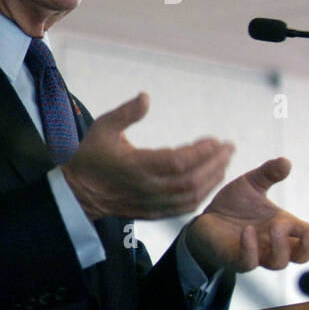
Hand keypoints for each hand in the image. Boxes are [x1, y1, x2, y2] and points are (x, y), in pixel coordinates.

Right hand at [61, 93, 233, 220]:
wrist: (79, 193)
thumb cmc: (91, 157)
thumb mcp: (102, 128)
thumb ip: (126, 113)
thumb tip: (146, 96)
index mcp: (136, 166)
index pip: (178, 162)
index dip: (201, 152)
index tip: (214, 140)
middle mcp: (147, 187)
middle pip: (191, 180)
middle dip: (215, 163)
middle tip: (229, 148)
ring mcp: (151, 203)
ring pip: (191, 196)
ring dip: (213, 179)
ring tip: (225, 162)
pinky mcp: (153, 213)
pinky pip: (185, 208)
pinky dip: (202, 195)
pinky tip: (210, 182)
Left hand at [184, 157, 308, 275]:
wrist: (204, 218)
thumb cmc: (233, 206)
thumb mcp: (251, 185)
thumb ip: (268, 173)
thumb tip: (285, 161)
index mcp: (284, 227)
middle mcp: (273, 244)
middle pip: (301, 257)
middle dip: (306, 245)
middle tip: (293, 226)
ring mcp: (255, 254)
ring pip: (278, 263)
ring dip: (280, 246)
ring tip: (273, 226)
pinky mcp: (234, 259)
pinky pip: (248, 263)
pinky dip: (250, 249)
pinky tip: (247, 231)